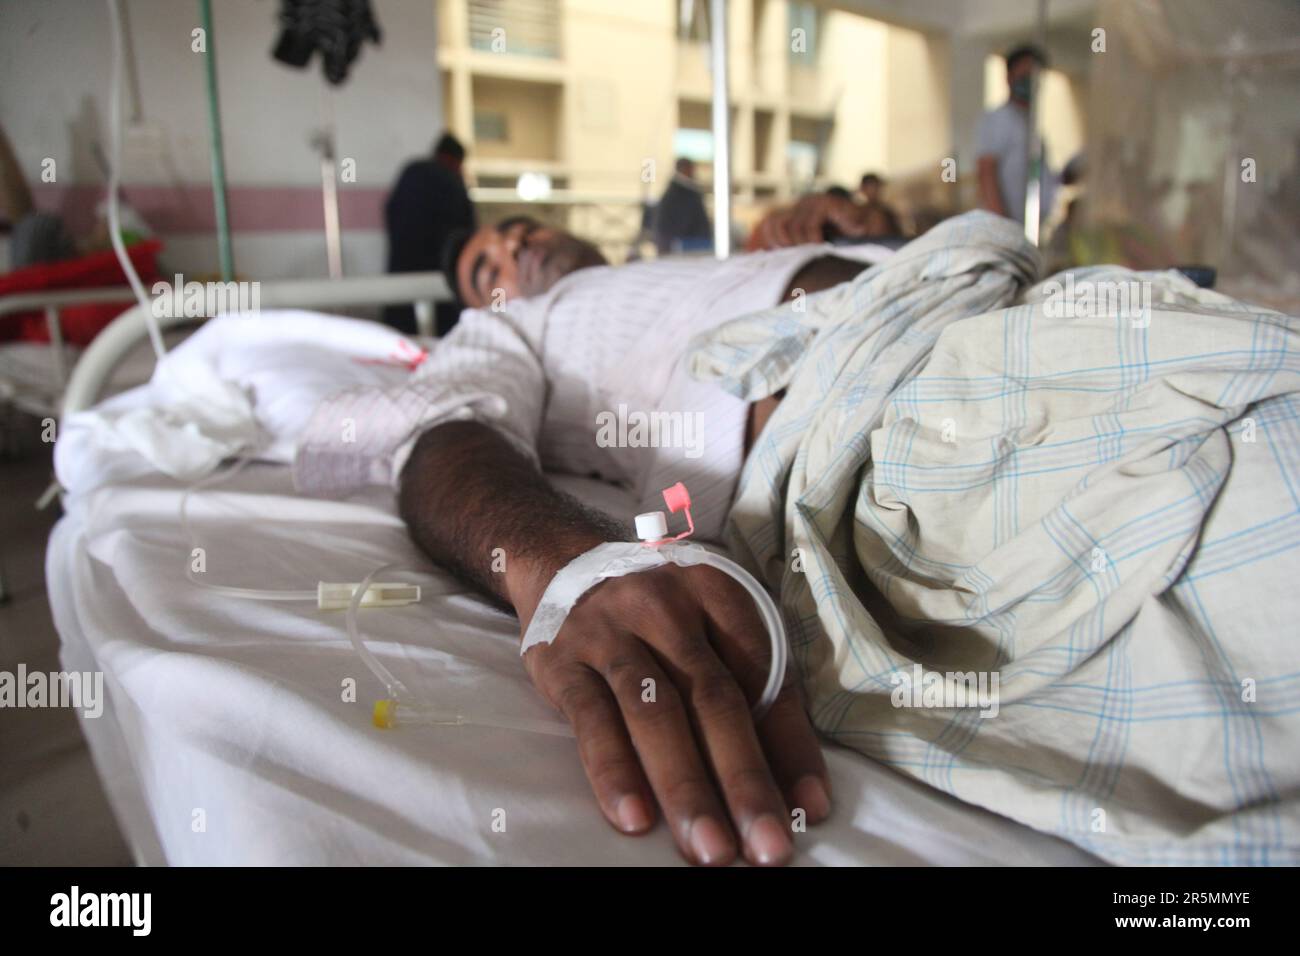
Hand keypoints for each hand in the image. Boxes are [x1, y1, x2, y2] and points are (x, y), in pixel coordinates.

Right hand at [518, 560, 829, 865]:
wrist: (562, 563)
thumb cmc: (658, 612)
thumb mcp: (710, 624)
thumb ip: (753, 690)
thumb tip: (800, 791)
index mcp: (719, 594)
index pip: (765, 677)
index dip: (789, 746)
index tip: (809, 810)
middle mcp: (668, 609)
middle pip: (713, 699)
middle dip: (744, 779)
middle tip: (767, 846)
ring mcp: (611, 633)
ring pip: (655, 714)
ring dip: (685, 787)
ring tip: (709, 848)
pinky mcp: (563, 661)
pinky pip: (592, 721)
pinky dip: (614, 772)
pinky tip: (634, 818)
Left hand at [748, 193, 873, 249]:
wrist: (868, 230)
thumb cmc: (840, 243)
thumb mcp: (811, 246)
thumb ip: (794, 248)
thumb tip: (770, 258)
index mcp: (796, 214)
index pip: (770, 224)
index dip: (772, 240)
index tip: (783, 255)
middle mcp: (802, 205)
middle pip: (776, 224)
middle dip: (785, 244)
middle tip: (799, 255)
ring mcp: (813, 202)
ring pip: (793, 227)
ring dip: (802, 244)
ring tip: (815, 250)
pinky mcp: (825, 203)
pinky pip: (809, 224)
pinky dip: (813, 238)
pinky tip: (822, 244)